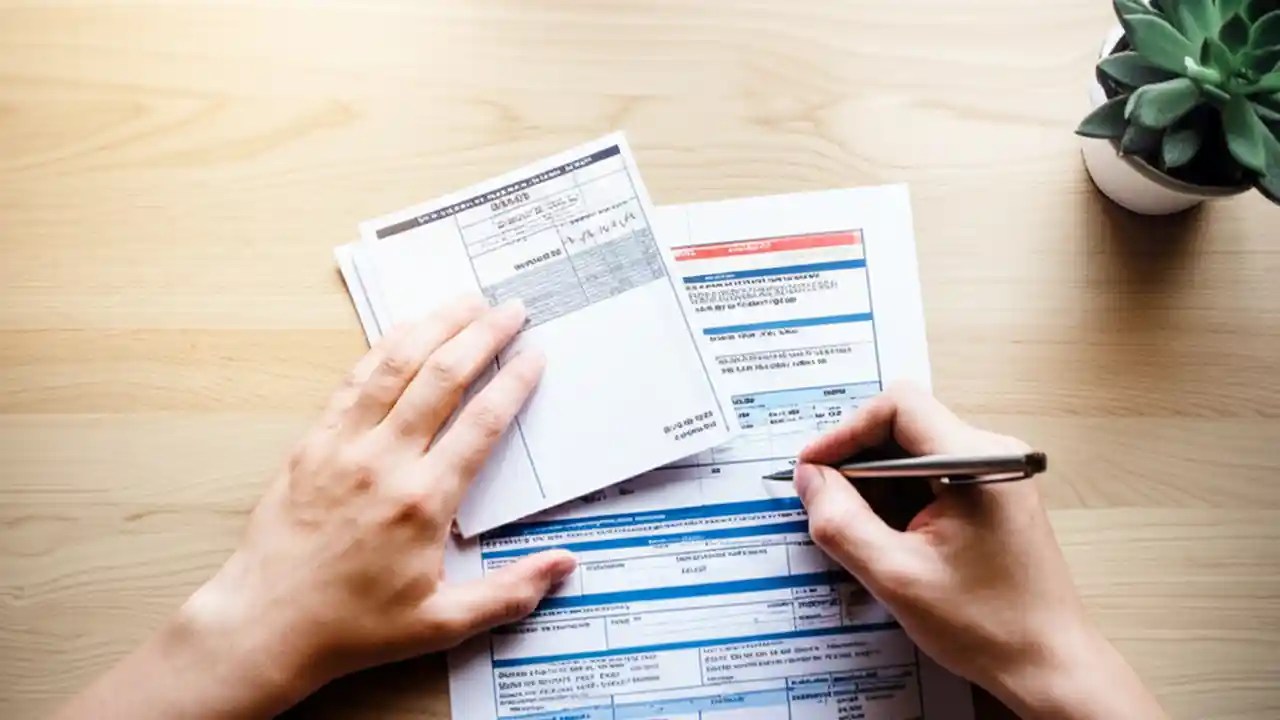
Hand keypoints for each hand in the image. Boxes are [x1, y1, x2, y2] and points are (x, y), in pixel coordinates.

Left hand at [121, 298, 573, 716]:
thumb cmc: (354, 626)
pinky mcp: (313, 443)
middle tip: (511, 309)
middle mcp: (385, 462)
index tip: (535, 355)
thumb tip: (564, 566)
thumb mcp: (442, 622)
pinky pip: (352, 381)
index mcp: (424, 502)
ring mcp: (343, 446)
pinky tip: (403, 332)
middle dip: (483, 335)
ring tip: (464, 300)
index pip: (482, 422)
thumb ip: (509, 592)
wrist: (268, 623)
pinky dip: (383, 348)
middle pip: (443, 377)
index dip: (514, 382)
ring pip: (395, 365)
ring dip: (434, 325)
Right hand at [794, 383, 1165, 719]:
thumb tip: (808, 478)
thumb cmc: (987, 625)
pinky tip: (889, 541)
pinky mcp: (987, 495)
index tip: (813, 468)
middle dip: (856, 463)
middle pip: (902, 426)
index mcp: (976, 461)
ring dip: (874, 486)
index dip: (846, 432)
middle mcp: (989, 454)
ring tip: (862, 535)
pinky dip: (896, 500)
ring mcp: (991, 473)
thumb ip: (842, 523)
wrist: (1047, 663)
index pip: (898, 407)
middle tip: (827, 507)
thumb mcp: (896, 577)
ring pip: (910, 453)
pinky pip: (927, 476)